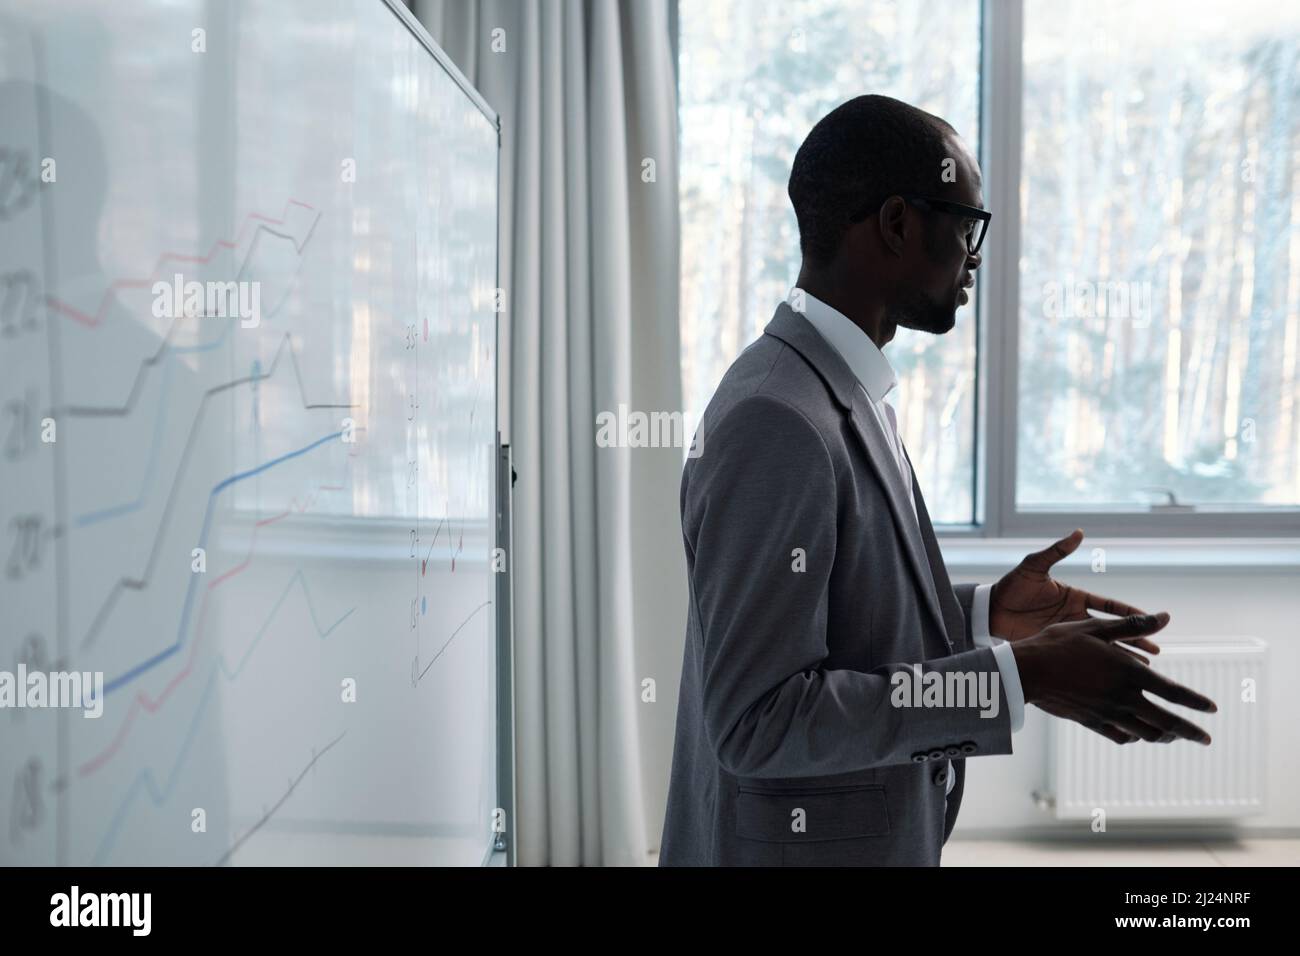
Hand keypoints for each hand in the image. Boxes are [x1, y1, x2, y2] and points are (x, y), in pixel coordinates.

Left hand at [990, 528, 1159, 655]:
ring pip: (1101, 648)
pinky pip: (1081, 658)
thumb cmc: (1011, 585)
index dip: (1131, 613)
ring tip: (1142, 669)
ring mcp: (1067, 634)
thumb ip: (1057, 551)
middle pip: (1111, 629)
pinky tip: (1110, 677)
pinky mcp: (1056, 647)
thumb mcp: (1034, 566)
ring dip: (1120, 657)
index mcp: (1076, 596)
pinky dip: (1097, 667)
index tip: (1152, 620)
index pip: (1111, 605)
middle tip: (1156, 650)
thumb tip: (1079, 532)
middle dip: (1134, 639)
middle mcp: (1075, 617)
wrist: (990, 610)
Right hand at [1011, 612, 1216, 745]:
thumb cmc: (1058, 644)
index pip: (1174, 692)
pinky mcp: (1091, 722)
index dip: (1196, 702)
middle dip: (1190, 732)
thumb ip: (1133, 624)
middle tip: (1206, 739)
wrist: (1024, 672)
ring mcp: (1107, 714)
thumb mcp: (1095, 628)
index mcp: (1128, 673)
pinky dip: (1135, 736)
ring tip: (1174, 736)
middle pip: (1166, 722)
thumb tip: (1166, 616)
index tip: (1213, 709)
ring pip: (1146, 733)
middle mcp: (1122, 698)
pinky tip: (1138, 732)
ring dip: (1164, 736)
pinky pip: (1121, 736)